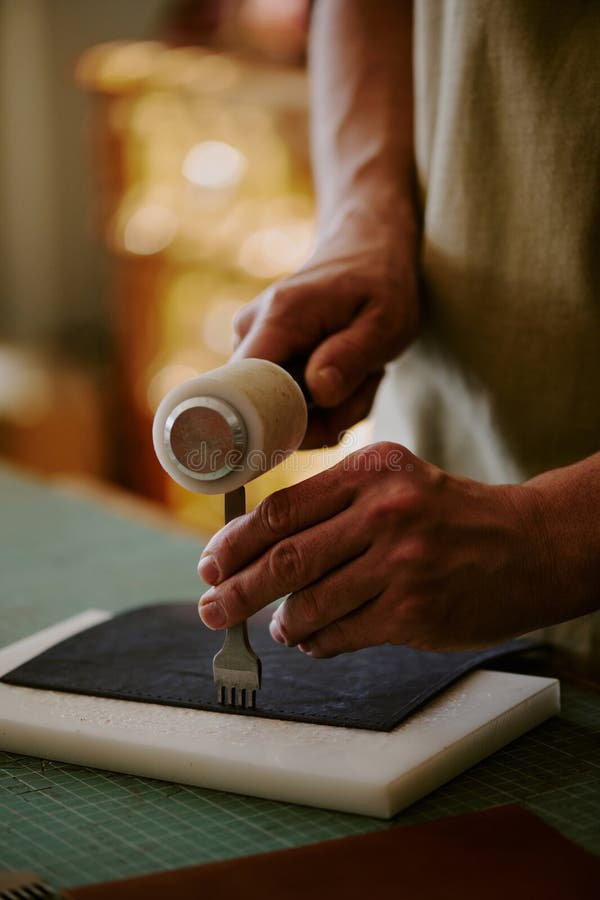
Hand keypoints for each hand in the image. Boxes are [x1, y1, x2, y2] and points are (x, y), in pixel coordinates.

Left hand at [197, 442, 559, 655]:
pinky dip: (317, 642)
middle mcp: (385, 512)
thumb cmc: (450, 515)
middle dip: (238, 589)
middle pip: (287, 558)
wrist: (528, 545)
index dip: (238, 542)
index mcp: (371, 470)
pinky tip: (312, 640)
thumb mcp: (394, 482)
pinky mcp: (414, 611)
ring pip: (311, 603)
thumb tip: (260, 548)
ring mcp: (401, 564)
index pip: (283, 509)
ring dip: (283, 622)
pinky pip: (342, 633)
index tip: (212, 562)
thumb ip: (333, 504)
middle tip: (213, 607)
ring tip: (278, 627)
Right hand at [232, 238, 418, 447]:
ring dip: (330, 409)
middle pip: (266, 408)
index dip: (269, 421)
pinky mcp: (261, 360)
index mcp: (278, 319)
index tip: (314, 428)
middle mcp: (251, 331)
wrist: (365, 251)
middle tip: (366, 385)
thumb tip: (318, 390)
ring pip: (280, 411)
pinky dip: (324, 403)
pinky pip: (286, 403)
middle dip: (320, 417)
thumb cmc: (380, 283)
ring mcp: (251, 345)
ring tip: (362, 372)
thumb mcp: (386, 321)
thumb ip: (352, 357)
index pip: (241, 387)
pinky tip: (347, 374)